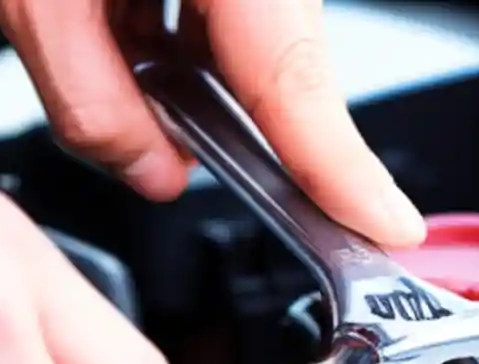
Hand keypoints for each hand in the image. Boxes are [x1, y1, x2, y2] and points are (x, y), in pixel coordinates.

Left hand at [0, 0, 427, 246]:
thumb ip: (92, 102)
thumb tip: (152, 172)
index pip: (297, 81)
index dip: (344, 172)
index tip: (386, 227)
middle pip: (275, 60)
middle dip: (210, 112)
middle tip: (145, 129)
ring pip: (251, 29)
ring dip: (182, 57)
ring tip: (103, 17)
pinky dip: (177, 17)